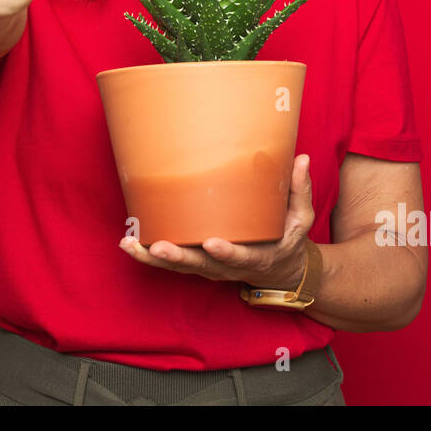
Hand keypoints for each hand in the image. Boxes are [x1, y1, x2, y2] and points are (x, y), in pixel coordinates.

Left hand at [119, 154, 315, 290]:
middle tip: (158, 247)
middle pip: (199, 266)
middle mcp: (228, 267)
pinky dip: (148, 254)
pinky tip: (128, 242)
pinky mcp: (196, 262)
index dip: (226, 253)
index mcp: (257, 257)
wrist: (278, 271)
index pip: (241, 258)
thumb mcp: (301, 220)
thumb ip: (299, 191)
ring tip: (128, 244)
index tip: (211, 243)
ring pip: (178, 267)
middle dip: (177, 258)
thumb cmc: (287, 240)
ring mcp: (209, 267)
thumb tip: (302, 159)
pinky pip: (170, 262)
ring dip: (152, 257)